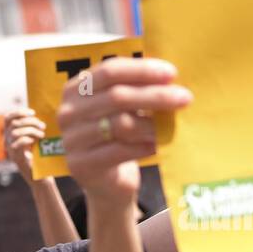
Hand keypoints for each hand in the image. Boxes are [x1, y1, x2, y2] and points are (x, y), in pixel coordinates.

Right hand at [3, 108, 46, 180]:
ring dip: (31, 130)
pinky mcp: (16, 157)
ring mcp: (10, 149)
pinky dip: (27, 139)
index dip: (19, 112)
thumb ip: (33, 127)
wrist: (40, 176)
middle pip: (14, 123)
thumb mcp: (34, 138)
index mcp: (10, 133)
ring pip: (16, 132)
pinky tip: (35, 142)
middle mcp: (7, 140)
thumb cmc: (39, 156)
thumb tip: (40, 115)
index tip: (33, 112)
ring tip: (42, 135)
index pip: (7, 117)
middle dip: (30, 121)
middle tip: (43, 126)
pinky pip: (18, 144)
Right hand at [57, 58, 191, 211]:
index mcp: (75, 88)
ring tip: (171, 127)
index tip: (171, 74)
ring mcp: (71, 139)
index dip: (142, 70)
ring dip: (152, 124)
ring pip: (120, 124)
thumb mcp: (121, 108)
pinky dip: (143, 147)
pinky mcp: (80, 165)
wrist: (106, 182)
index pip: (109, 71)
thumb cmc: (117, 137)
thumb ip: (136, 89)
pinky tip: (158, 146)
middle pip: (116, 96)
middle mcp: (67, 111)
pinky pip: (119, 151)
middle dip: (154, 95)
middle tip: (184, 98)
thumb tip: (167, 75)